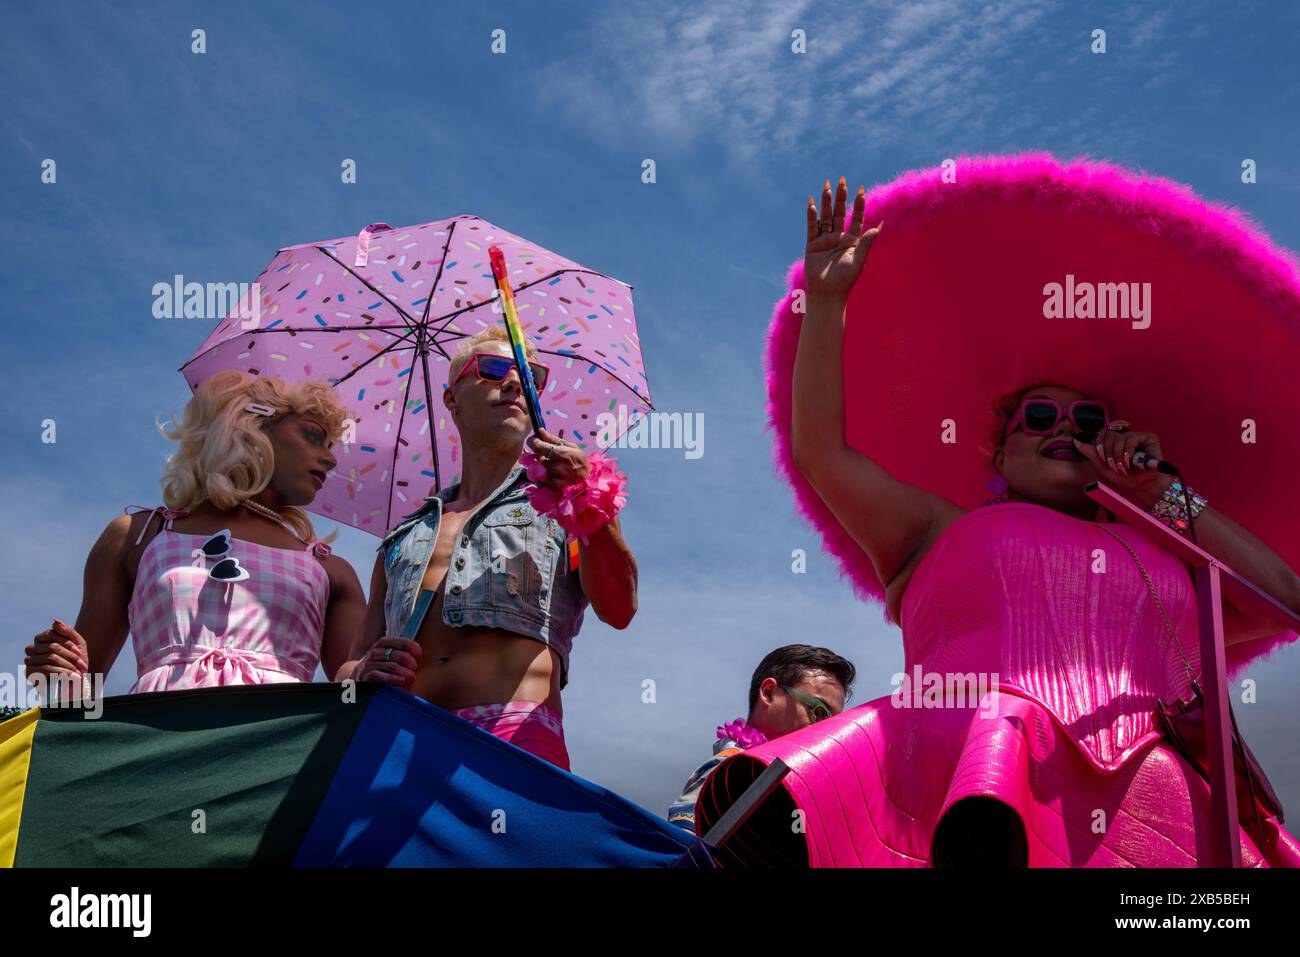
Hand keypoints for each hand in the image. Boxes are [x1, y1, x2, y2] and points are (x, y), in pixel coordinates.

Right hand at [25, 619, 87, 682]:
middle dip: (71, 657)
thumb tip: (55, 621)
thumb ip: (67, 631)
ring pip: (50, 658)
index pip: (51, 633)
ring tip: (79, 674)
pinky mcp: (29, 672)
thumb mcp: (78, 643)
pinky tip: (71, 678)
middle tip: (83, 667)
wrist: (75, 682)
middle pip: (52, 647)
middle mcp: (32, 647)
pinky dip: (61, 673)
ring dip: (68, 666)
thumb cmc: (76, 661)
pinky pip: (45, 669)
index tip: (80, 652)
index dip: (67, 643)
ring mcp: (29, 660)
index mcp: (42, 638)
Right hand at [354, 636, 420, 685]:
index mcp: (381, 644)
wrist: (356, 677)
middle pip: (394, 654)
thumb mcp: (388, 655)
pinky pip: (379, 676)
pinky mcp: (365, 677)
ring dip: (403, 671)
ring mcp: (368, 665)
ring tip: (412, 677)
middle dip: (407, 660)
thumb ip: (401, 652)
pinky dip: (392, 678)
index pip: (395, 641)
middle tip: (415, 667)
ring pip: (389, 665)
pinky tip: (401, 681)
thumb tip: (419, 654)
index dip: (408, 645)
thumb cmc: (380, 666)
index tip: (419, 652)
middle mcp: (374, 652)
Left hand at [525, 427, 589, 490]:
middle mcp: (559, 467)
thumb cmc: (580, 460)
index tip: (533, 441)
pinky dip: (542, 476)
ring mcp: (556, 480)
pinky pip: (541, 480)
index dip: (533, 443)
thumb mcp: (571, 446)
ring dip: (541, 466)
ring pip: (539, 469)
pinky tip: (551, 474)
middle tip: (545, 454)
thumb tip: (540, 431)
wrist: (590, 480)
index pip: (540, 447)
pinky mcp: (554, 488)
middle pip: (539, 459)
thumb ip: (554, 439)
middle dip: (538, 455)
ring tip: (551, 464)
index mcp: (564, 454)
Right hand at [804, 176, 880, 300]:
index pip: (857, 218)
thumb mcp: (859, 260)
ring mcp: (825, 240)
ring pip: (826, 216)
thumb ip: (867, 242)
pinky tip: (812, 205)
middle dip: (841, 197)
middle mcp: (839, 237)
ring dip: (826, 202)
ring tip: (826, 186)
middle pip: (840, 213)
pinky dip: (812, 216)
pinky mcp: (812, 245)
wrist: (827, 293)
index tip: (861, 190)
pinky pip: (812, 227)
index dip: (859, 205)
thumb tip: (880, 225)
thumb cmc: (845, 279)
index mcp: (852, 241)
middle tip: (842, 181)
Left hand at [1072, 427, 1172, 507]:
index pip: (1102, 433)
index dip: (1099, 445)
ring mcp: (1137, 435)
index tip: (1103, 460)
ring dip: (1117, 455)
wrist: (1144, 487)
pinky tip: (1130, 462)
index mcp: (1114, 442)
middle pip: (1108, 433)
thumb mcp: (1104, 468)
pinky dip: (1127, 452)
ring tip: (1123, 467)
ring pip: (1118, 437)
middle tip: (1114, 466)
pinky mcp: (1148, 437)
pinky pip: (1131, 438)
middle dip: (1108, 453)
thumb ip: (1092, 454)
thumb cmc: (1126, 479)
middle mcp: (1125, 436)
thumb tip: (1076, 442)